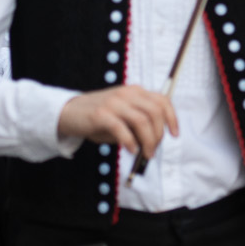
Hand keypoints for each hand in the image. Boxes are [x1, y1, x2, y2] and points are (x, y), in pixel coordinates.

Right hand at [58, 84, 179, 156]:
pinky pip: (122, 129)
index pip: (162, 100)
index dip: (172, 118)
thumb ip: (139, 124)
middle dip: (159, 134)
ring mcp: (114, 102)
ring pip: (142, 121)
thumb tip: (154, 142)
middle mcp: (126, 94)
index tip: (174, 134)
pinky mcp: (101, 114)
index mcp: (135, 91)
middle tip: (154, 149)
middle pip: (155, 112)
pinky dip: (130, 142)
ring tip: (145, 154)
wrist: (69, 112)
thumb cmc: (99, 117)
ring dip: (148, 141)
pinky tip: (131, 150)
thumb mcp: (123, 116)